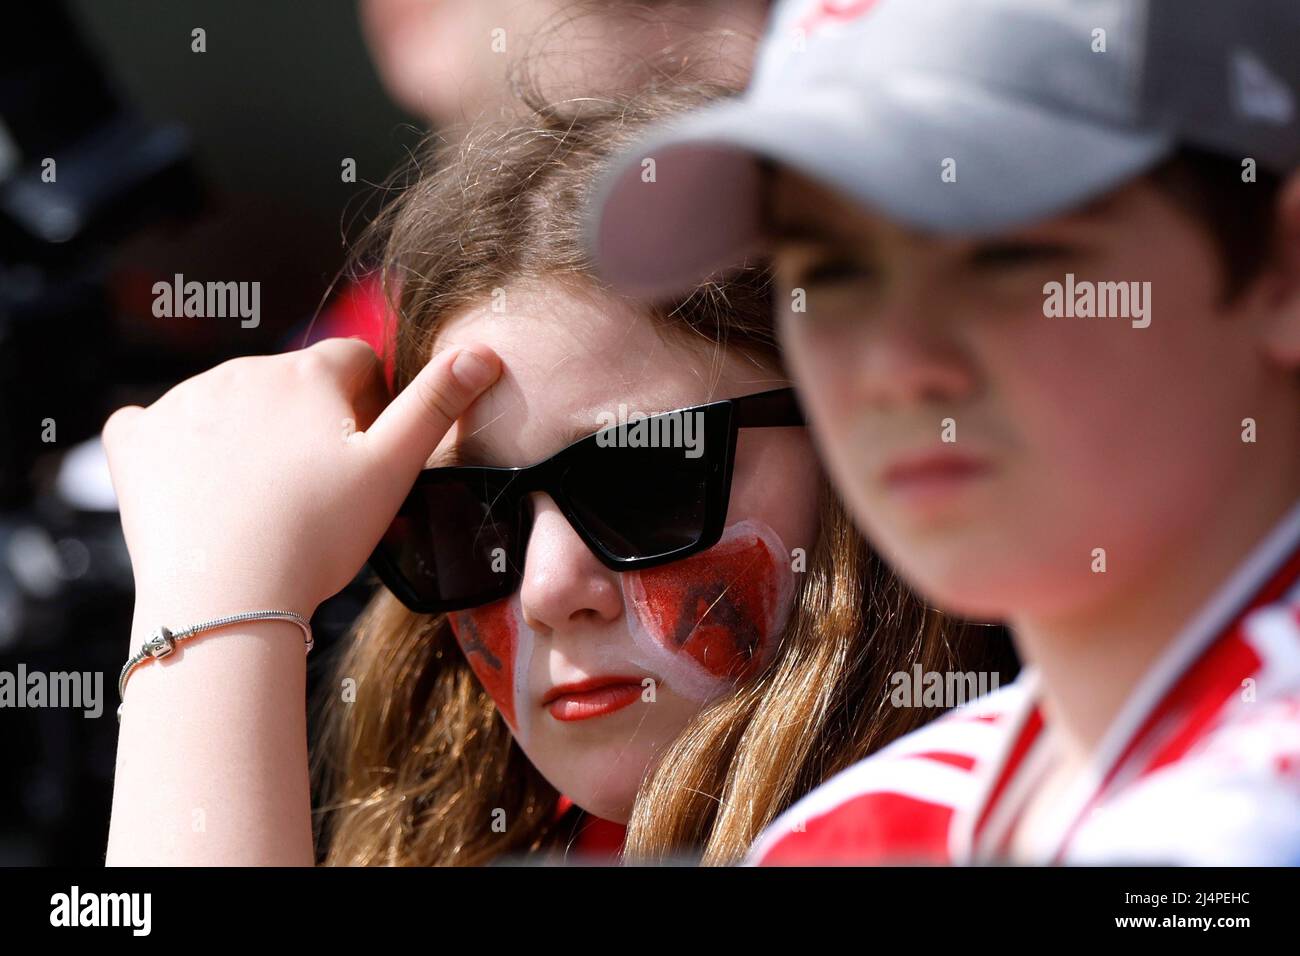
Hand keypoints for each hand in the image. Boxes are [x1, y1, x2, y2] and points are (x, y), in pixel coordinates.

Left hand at [101, 338, 501, 620]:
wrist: (226, 595)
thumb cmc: (320, 535)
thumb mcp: (394, 470)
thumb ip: (436, 405)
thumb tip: (481, 353)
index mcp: (308, 372)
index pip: (355, 362)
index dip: (370, 404)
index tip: (365, 454)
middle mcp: (242, 371)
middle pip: (291, 382)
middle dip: (308, 420)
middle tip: (318, 489)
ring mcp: (183, 403)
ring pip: (229, 402)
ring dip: (249, 433)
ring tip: (263, 501)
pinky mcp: (138, 441)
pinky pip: (152, 422)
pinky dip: (173, 444)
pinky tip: (194, 482)